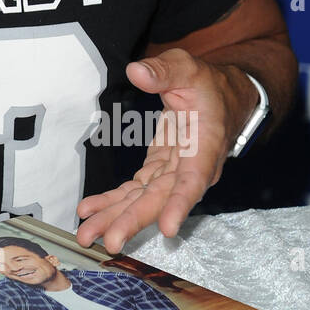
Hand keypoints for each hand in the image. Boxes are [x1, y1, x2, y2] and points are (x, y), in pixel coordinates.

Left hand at [76, 49, 256, 253]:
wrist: (222, 98)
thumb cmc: (208, 84)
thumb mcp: (189, 68)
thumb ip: (164, 72)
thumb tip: (137, 72)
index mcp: (204, 145)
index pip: (193, 180)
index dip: (180, 204)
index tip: (167, 228)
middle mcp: (190, 169)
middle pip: (160, 199)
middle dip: (134, 221)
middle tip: (110, 241)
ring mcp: (172, 173)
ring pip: (143, 201)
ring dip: (115, 218)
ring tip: (87, 235)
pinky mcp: (158, 171)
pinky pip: (133, 191)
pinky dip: (112, 202)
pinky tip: (89, 213)